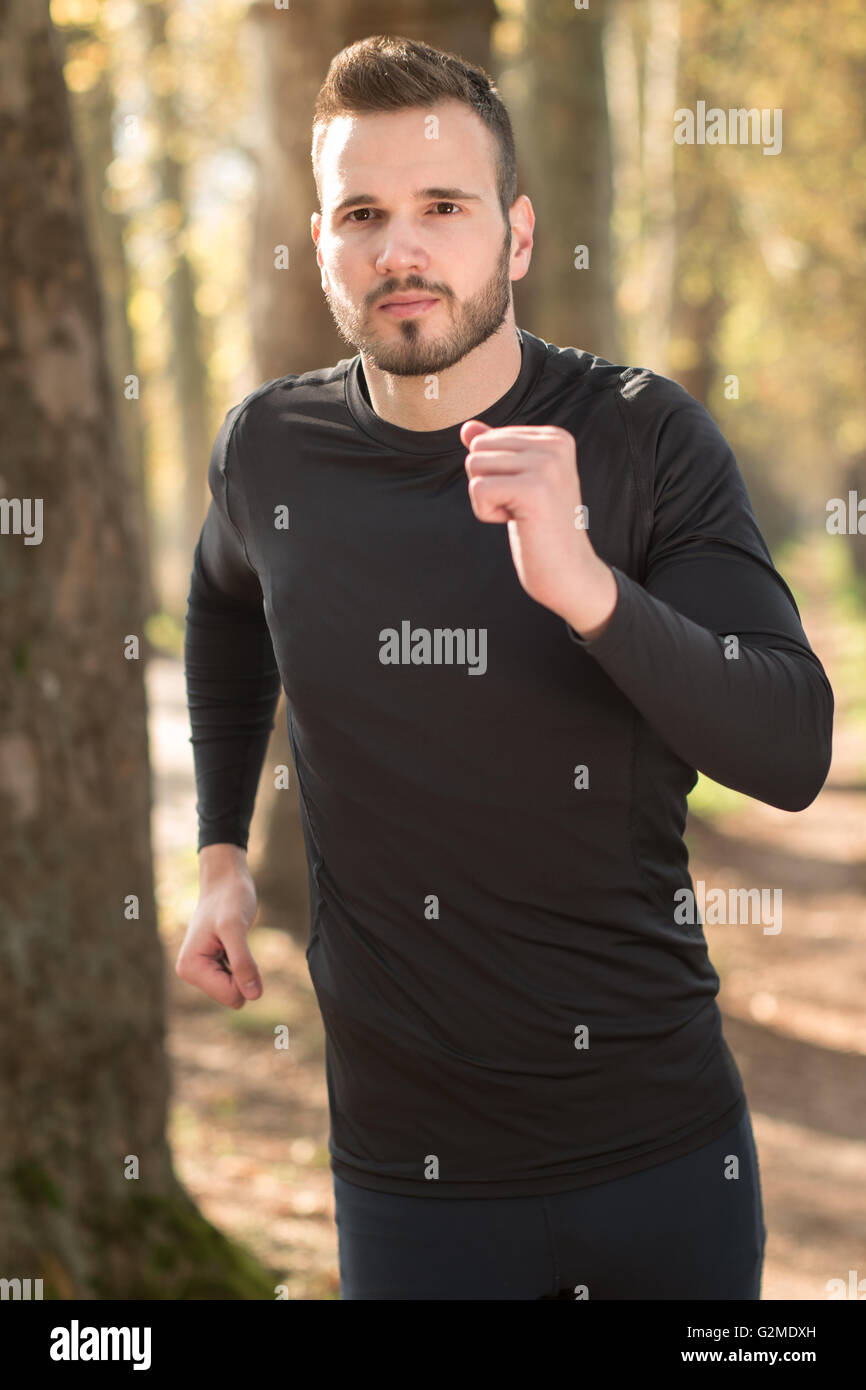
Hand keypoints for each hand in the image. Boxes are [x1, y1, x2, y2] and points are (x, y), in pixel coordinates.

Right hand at [175, 864, 261, 1008]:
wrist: (225, 880)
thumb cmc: (229, 899)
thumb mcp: (236, 928)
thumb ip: (243, 963)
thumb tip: (254, 996)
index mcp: (190, 968)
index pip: (230, 995)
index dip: (245, 974)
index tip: (239, 946)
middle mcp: (190, 973)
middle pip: (232, 996)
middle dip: (243, 971)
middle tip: (237, 942)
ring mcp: (200, 970)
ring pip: (236, 990)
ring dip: (243, 966)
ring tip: (233, 941)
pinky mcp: (211, 966)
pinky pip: (236, 980)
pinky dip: (242, 963)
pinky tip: (232, 943)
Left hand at [461, 420, 617, 638]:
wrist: (568, 572)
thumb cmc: (541, 529)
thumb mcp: (517, 481)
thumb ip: (495, 450)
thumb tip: (466, 427)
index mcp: (555, 437)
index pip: (487, 438)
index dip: (495, 474)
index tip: (526, 496)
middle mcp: (555, 444)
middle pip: (478, 449)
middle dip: (488, 484)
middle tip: (522, 508)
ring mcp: (547, 465)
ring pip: (474, 466)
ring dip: (487, 500)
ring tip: (521, 515)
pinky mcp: (534, 489)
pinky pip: (478, 490)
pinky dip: (487, 513)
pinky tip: (517, 523)